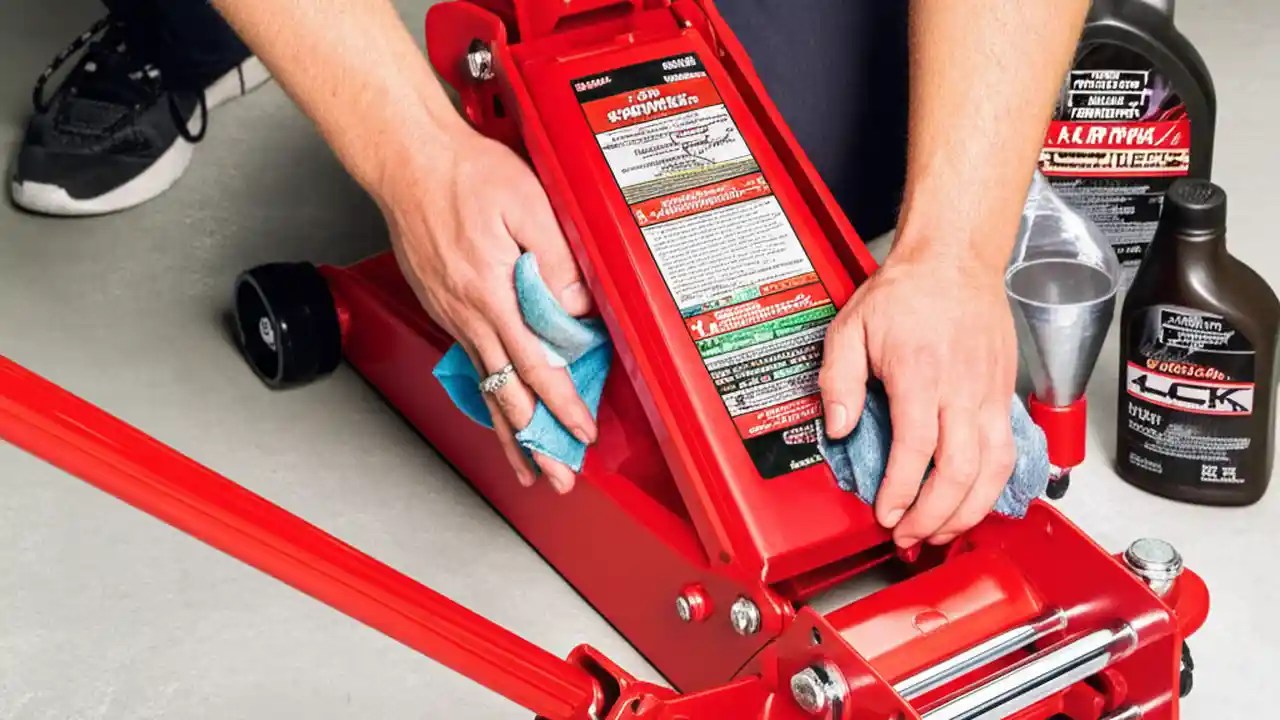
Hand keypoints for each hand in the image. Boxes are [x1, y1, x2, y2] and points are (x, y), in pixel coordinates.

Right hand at [377, 126, 595, 493]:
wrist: (409, 159)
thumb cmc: (465, 173)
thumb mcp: (527, 203)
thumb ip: (557, 258)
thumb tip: (578, 308)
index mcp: (491, 292)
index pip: (536, 364)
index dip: (561, 404)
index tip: (580, 432)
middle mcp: (468, 313)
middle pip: (506, 394)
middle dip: (533, 442)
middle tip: (555, 478)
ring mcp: (451, 313)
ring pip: (485, 386)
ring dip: (508, 431)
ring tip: (526, 467)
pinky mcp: (444, 304)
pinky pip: (470, 363)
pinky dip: (487, 396)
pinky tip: (497, 409)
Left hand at [818, 247, 1017, 546]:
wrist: (955, 260)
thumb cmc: (905, 292)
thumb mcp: (850, 327)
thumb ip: (838, 381)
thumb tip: (838, 429)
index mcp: (920, 373)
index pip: (916, 450)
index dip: (901, 492)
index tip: (885, 514)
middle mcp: (961, 389)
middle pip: (960, 472)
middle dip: (934, 516)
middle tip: (909, 536)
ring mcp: (989, 394)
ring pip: (994, 471)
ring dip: (968, 512)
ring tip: (941, 532)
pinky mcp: (1005, 394)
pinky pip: (1009, 452)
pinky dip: (995, 487)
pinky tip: (974, 503)